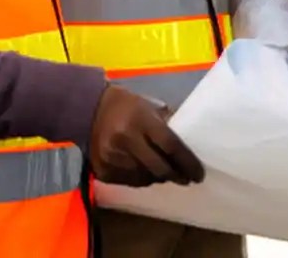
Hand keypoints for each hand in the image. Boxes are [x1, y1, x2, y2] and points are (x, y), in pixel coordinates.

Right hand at [89, 85, 204, 186]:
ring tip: (168, 174)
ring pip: (145, 178)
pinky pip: (130, 182)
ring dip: (160, 178)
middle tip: (188, 178)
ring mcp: (112, 158)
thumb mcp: (150, 107)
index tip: (199, 174)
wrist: (88, 110)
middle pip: (159, 167)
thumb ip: (167, 125)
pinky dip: (142, 180)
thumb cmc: (127, 106)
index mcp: (141, 121)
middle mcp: (126, 141)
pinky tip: (148, 174)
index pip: (171, 146)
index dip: (187, 162)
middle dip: (177, 175)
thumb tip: (189, 145)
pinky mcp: (102, 170)